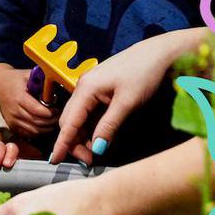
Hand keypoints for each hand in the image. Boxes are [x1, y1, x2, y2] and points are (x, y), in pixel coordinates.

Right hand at [0, 64, 57, 137]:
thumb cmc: (15, 79)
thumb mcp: (28, 75)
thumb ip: (41, 80)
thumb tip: (56, 84)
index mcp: (19, 98)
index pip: (38, 111)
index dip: (51, 112)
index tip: (57, 109)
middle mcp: (15, 111)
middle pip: (38, 122)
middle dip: (51, 121)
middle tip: (59, 116)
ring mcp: (12, 119)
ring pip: (34, 130)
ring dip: (46, 128)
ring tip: (53, 121)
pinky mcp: (12, 125)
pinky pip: (28, 133)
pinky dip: (38, 132)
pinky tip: (44, 125)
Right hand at [49, 33, 180, 164]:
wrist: (159, 53)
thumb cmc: (144, 72)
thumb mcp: (127, 103)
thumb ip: (109, 126)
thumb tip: (96, 148)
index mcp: (86, 88)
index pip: (69, 122)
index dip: (61, 143)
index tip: (54, 161)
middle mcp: (84, 88)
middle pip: (70, 121)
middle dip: (75, 142)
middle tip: (89, 160)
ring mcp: (92, 88)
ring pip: (80, 118)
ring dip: (85, 136)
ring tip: (97, 151)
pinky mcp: (101, 90)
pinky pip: (90, 112)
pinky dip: (93, 127)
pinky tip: (102, 137)